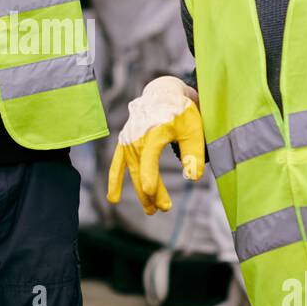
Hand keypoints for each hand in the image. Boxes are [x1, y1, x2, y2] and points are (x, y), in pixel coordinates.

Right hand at [107, 76, 204, 213]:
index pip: (150, 157)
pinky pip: (116, 164)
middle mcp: (137, 136)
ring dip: (141, 191)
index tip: (151, 193)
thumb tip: (193, 177)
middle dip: (152, 191)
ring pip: (133, 171)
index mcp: (155, 130)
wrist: (161, 94)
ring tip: (151, 210)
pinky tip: (112, 198)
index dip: (150, 176)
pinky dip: (114, 180)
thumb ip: (194, 152)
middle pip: (142, 169)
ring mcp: (128, 140)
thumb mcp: (193, 128)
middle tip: (164, 208)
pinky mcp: (124, 143)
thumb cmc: (180, 112)